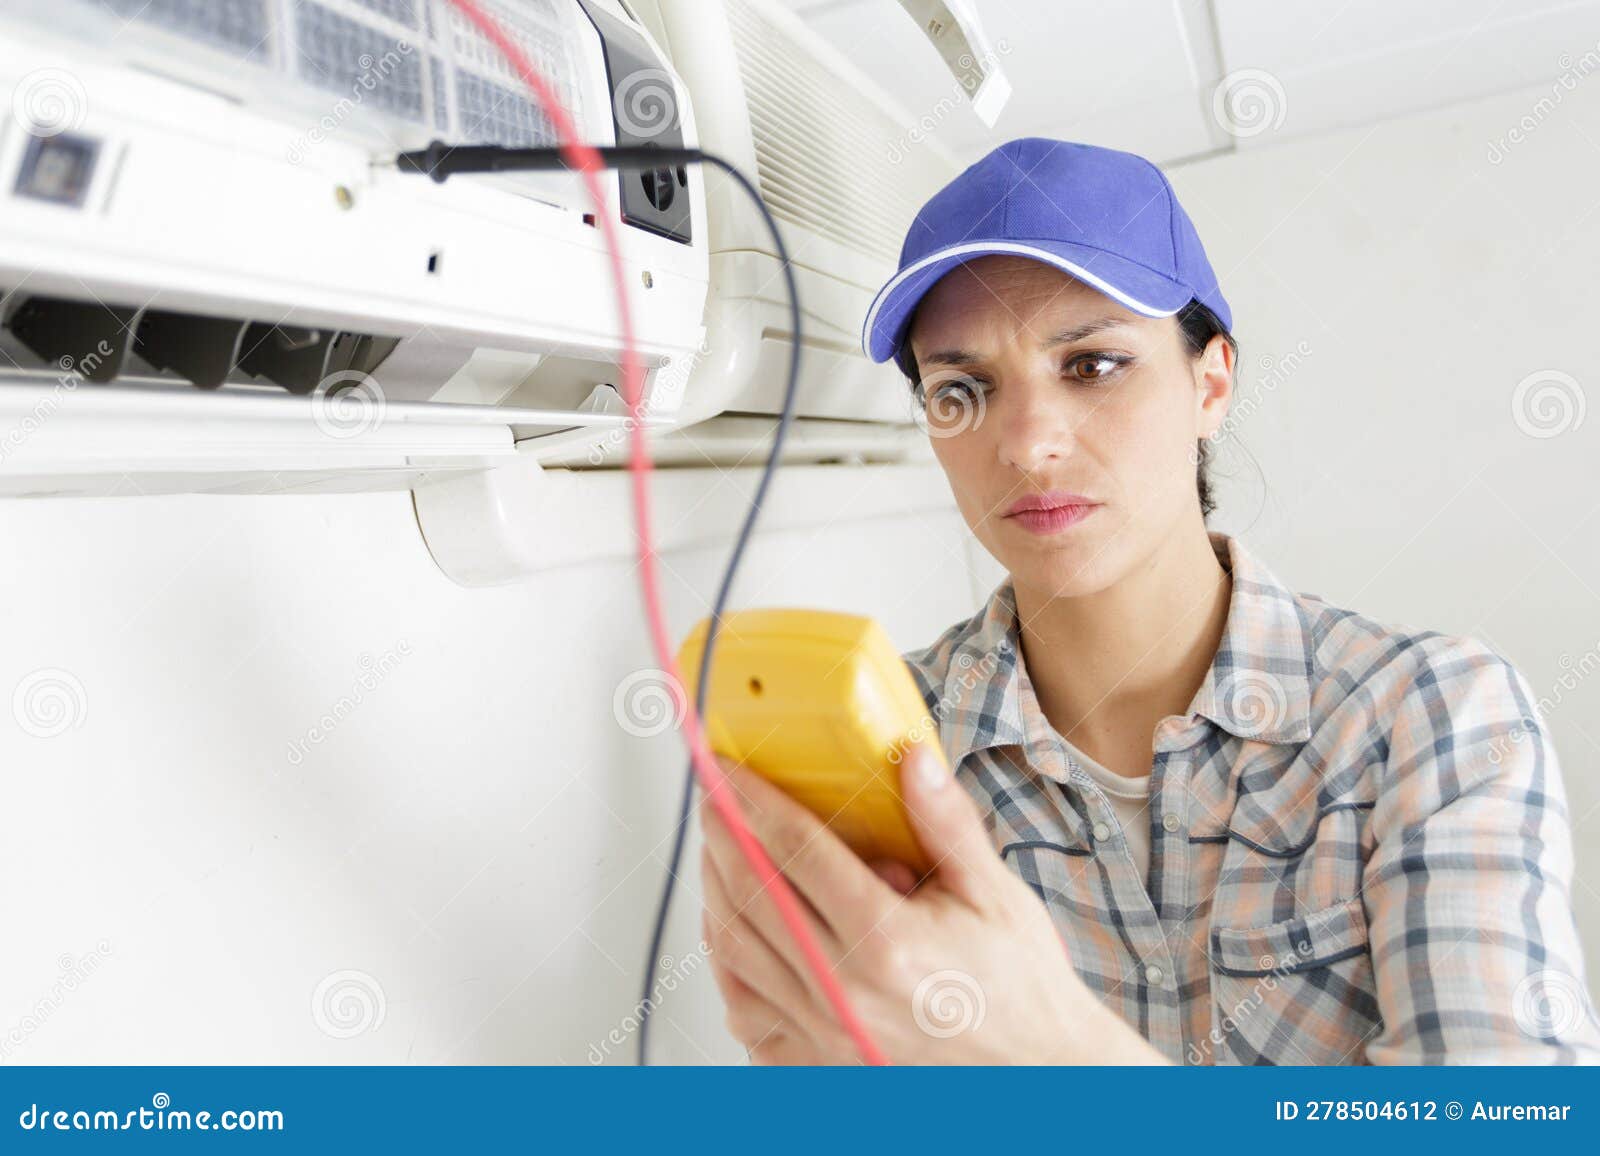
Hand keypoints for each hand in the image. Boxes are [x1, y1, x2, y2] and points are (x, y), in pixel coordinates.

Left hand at [698, 741, 1168, 1063]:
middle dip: (722, 839)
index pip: (796, 852)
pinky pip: (743, 1010)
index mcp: (887, 942)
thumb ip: (946, 823)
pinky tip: (731, 930)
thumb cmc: (1019, 988)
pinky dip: (725, 964)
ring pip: (733, 952)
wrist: (1040, 1073)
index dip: (753, 803)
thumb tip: (912, 759)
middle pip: (750, 897)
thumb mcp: (994, 893)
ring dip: (715, 894)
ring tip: (720, 855)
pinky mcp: (813, 1064)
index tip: (727, 773)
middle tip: (715, 802)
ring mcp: (823, 1034)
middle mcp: (844, 992)